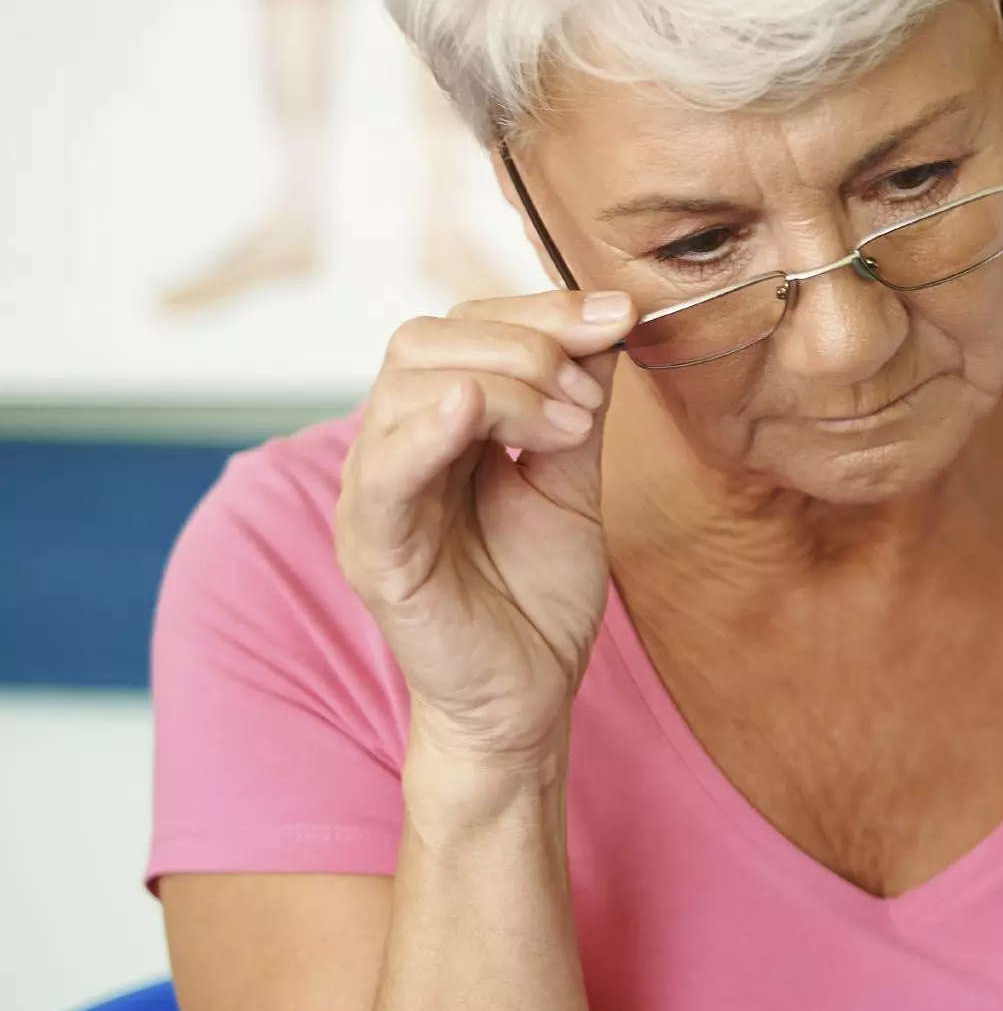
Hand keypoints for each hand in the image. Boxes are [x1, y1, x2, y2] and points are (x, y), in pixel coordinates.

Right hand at [335, 291, 636, 795]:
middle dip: (525, 344)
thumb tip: (608, 323)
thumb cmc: (536, 596)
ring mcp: (376, 499)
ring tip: (571, 428)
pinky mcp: (376, 553)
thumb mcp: (571, 483)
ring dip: (504, 384)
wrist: (525, 701)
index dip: (540, 309)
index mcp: (435, 427)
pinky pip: (382, 475)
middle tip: (590, 400)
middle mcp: (393, 450)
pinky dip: (423, 434)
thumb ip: (580, 406)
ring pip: (407, 389)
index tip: (619, 316)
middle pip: (426, 340)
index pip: (464, 326)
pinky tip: (471, 414)